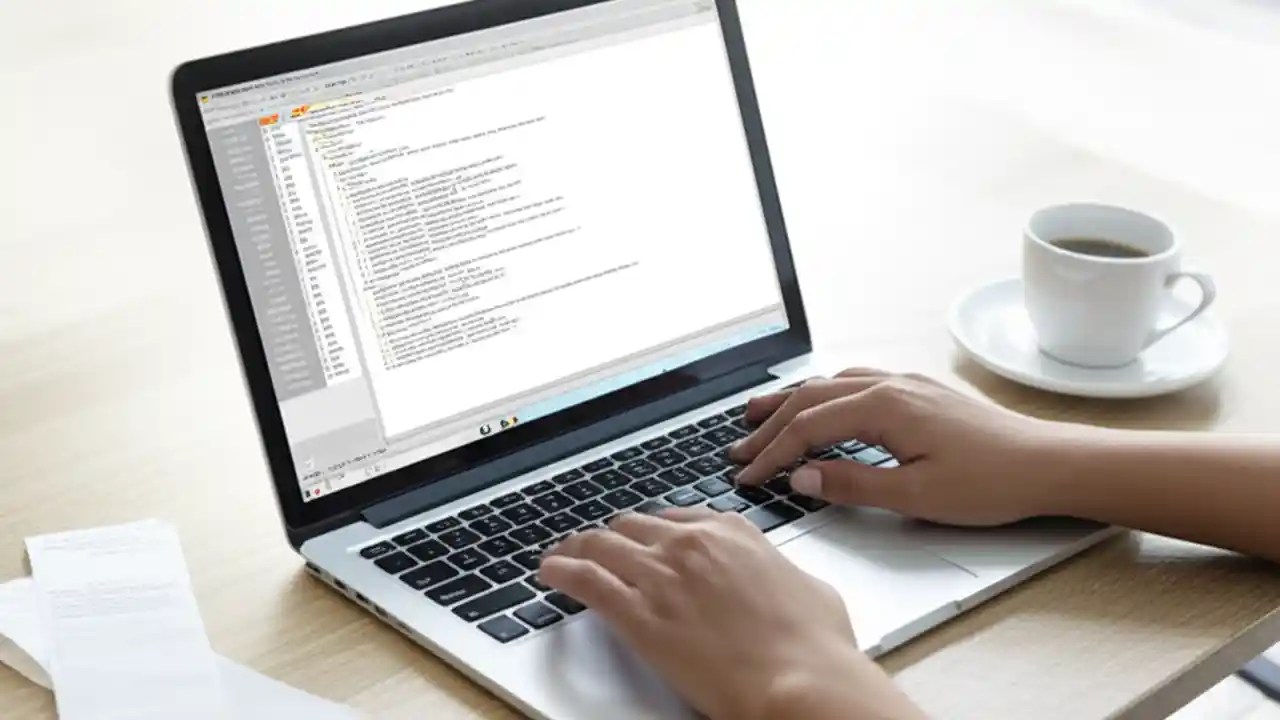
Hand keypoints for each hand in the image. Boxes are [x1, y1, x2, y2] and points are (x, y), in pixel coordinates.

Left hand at [539, 510, 875, 719]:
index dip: (652, 530)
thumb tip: (777, 579)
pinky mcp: (639, 616)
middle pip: (633, 527)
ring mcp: (662, 576)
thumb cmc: (814, 647)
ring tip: (563, 556)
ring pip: (602, 546)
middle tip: (598, 549)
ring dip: (578, 549)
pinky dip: (562, 572)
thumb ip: (779, 574)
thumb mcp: (810, 590)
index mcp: (733, 533)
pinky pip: (586, 580)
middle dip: (613, 538)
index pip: (677, 517)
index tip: (643, 539)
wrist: (802, 681)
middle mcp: (693, 544)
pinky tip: (550, 572)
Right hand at [730, 369, 1065, 525]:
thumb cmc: (991, 482)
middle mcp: (890, 385)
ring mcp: (907, 384)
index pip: (808, 428)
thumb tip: (802, 479)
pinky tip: (823, 402)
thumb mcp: (915, 495)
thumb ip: (853, 484)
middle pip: (811, 398)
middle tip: (738, 445)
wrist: (1049, 464)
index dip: (772, 454)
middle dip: (770, 423)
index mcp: (884, 407)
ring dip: (792, 400)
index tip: (747, 475)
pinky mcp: (921, 392)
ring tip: (761, 413)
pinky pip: (856, 383)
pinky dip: (825, 393)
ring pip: (831, 384)